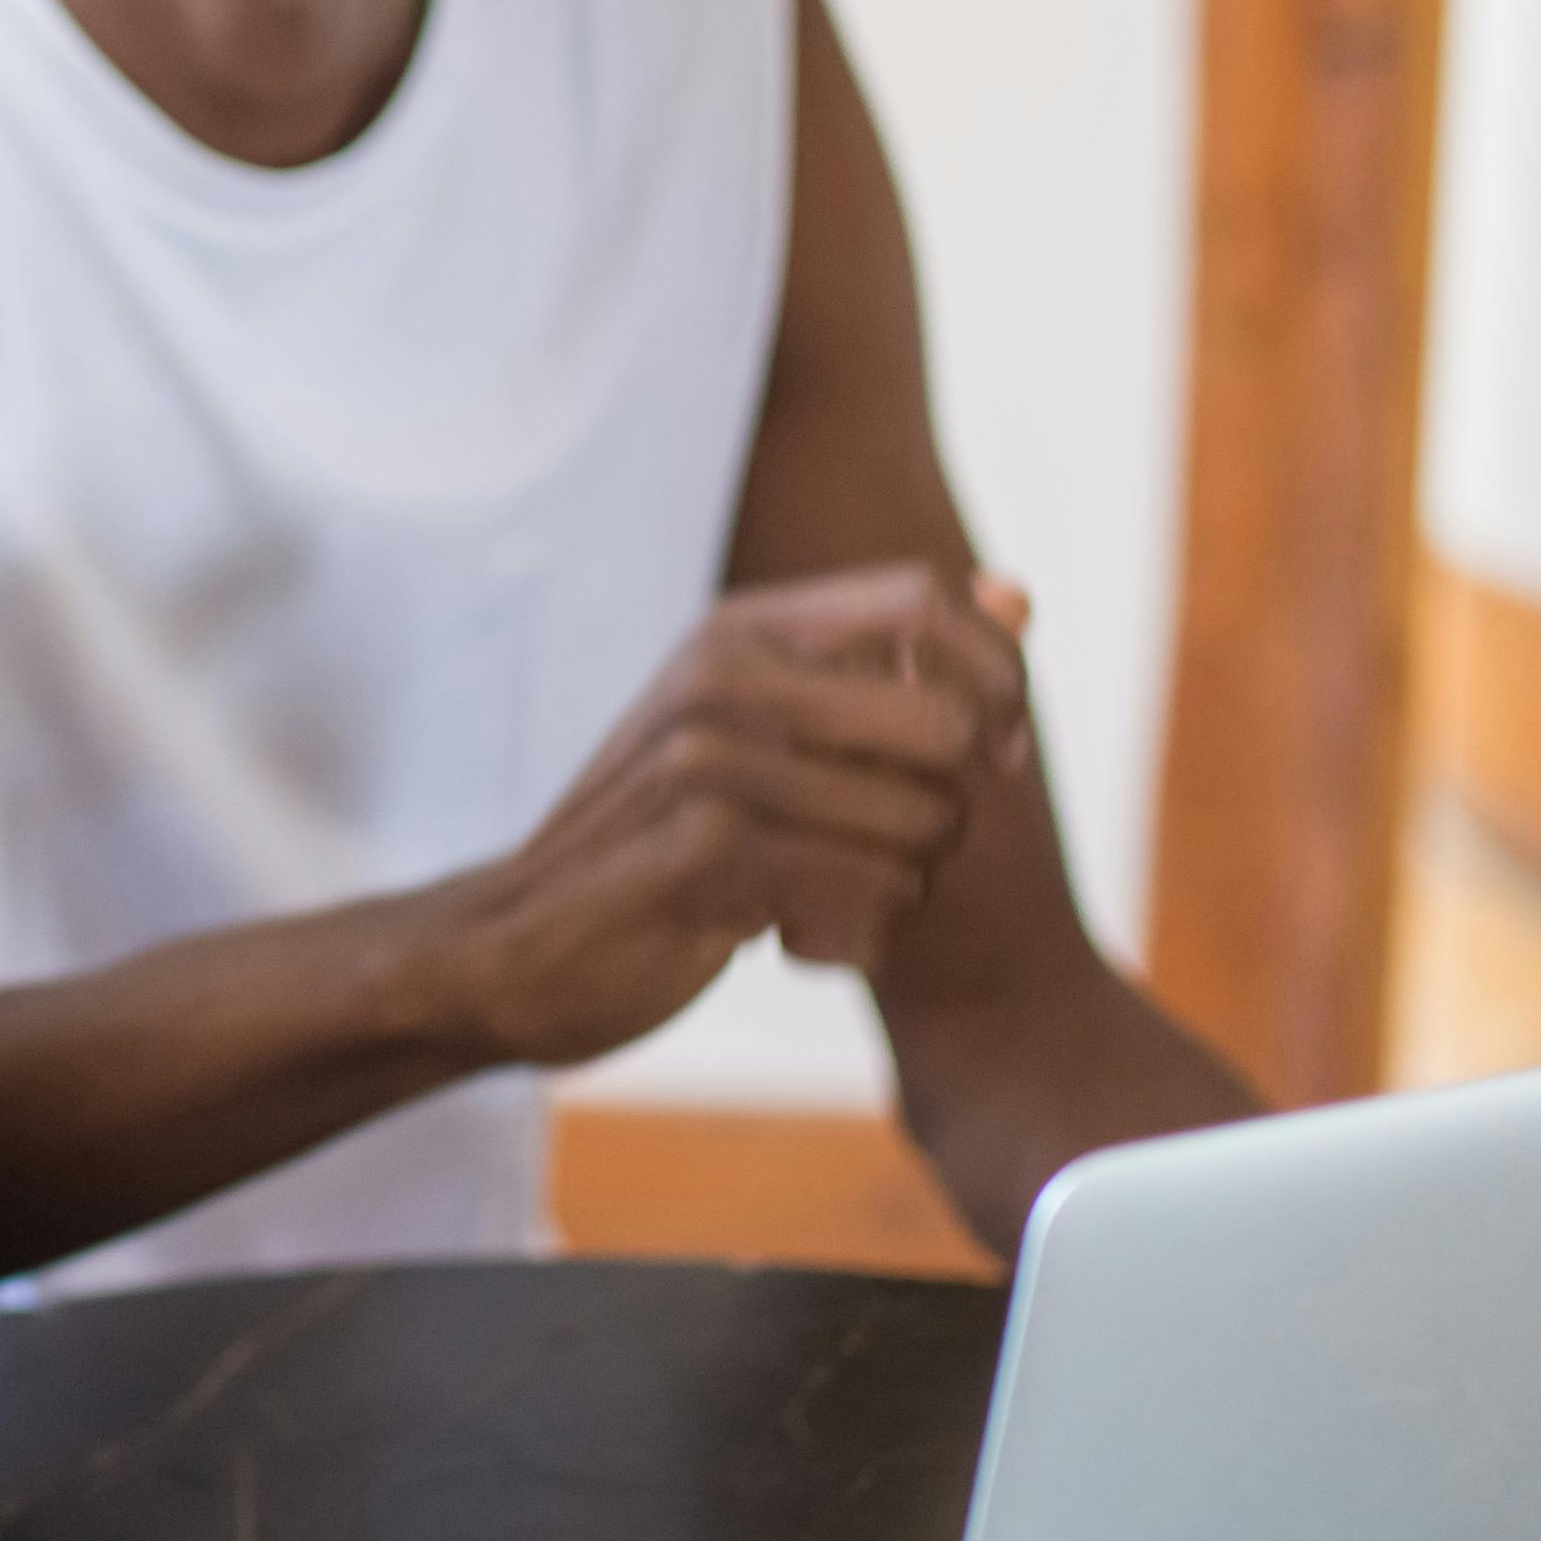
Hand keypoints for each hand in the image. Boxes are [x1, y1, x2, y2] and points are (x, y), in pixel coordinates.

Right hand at [428, 564, 1035, 1067]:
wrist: (518, 949)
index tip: (998, 753)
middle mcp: (721, 674)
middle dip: (954, 807)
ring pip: (919, 823)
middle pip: (943, 722)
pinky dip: (858, 933)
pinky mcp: (707, 852)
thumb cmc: (660, 842)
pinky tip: (788, 939)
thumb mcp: (759, 728)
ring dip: (898, 884)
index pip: (924, 598)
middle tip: (902, 852)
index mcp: (738, 628)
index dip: (994, 676)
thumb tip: (1021, 590)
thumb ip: (886, 664)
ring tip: (823, 900)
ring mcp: (708, 759)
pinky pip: (872, 892)